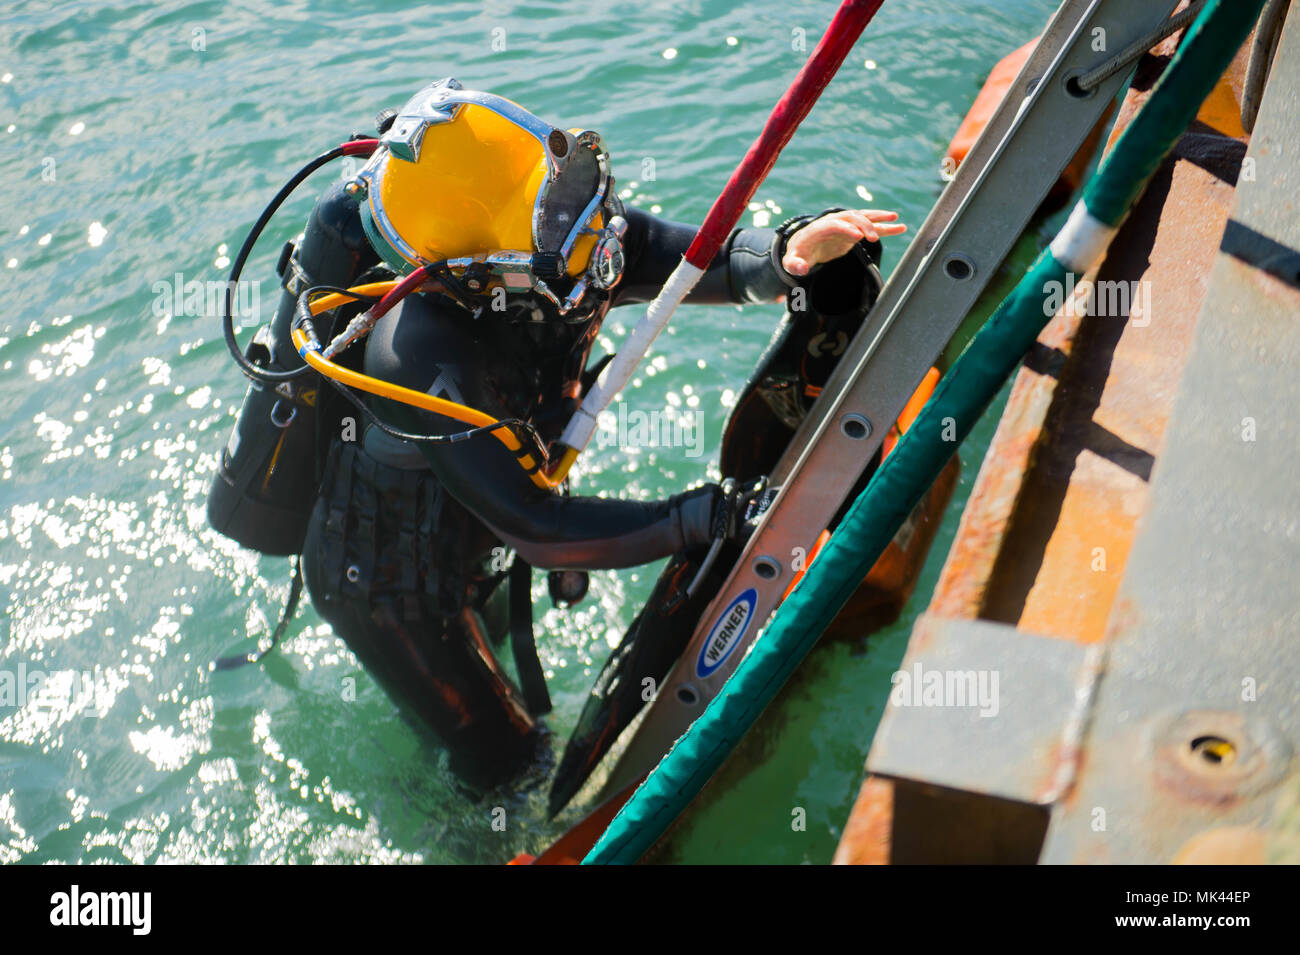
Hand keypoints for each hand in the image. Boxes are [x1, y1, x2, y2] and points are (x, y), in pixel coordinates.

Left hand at [782, 209, 906, 276]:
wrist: (803, 246)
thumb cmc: (797, 254)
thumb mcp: (791, 261)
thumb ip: (794, 265)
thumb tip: (801, 268)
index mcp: (819, 228)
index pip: (834, 224)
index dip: (846, 229)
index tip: (858, 236)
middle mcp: (834, 222)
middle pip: (851, 218)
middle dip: (863, 225)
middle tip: (873, 237)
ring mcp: (845, 225)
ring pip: (864, 218)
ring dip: (879, 218)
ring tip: (895, 219)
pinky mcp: (853, 232)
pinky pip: (871, 227)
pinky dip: (885, 227)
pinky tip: (899, 227)